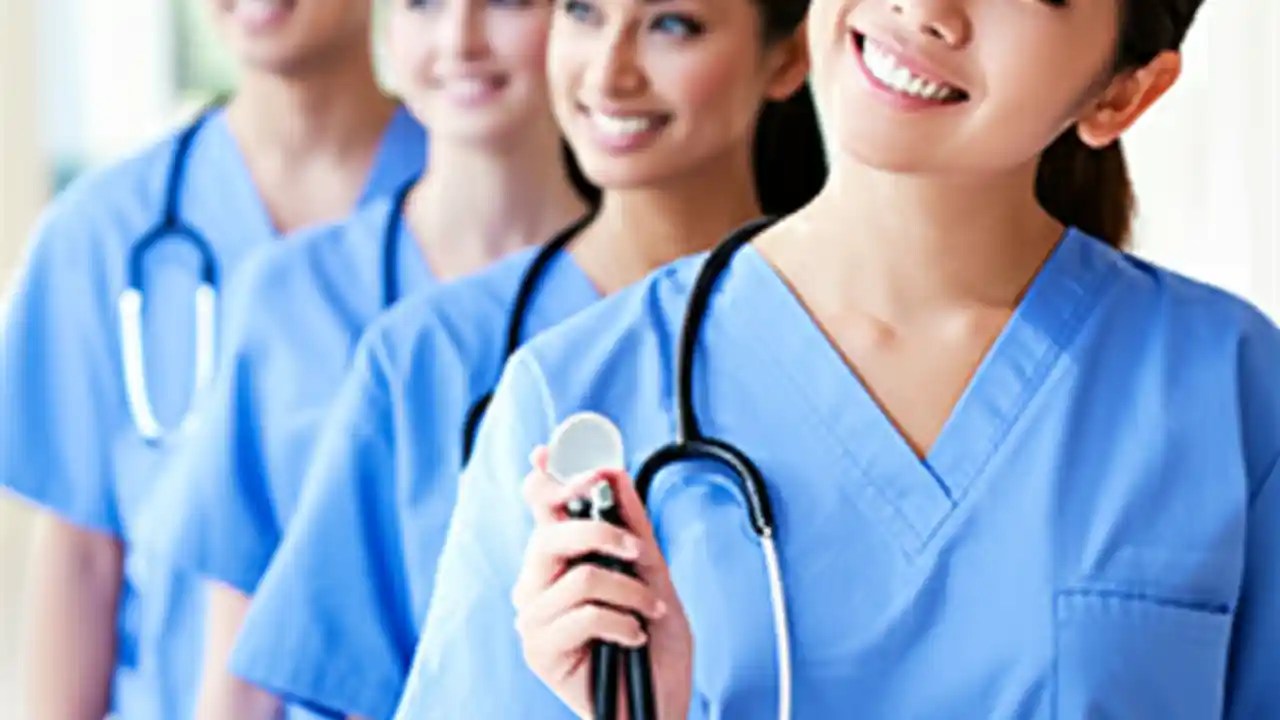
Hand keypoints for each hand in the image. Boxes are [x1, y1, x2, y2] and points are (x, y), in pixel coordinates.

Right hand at [512, 448, 692, 718]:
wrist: (659, 703)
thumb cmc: (653, 644)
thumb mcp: (652, 573)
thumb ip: (633, 525)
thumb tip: (615, 473)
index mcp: (559, 560)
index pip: (541, 507)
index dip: (545, 477)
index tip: (551, 453)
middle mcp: (537, 583)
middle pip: (550, 534)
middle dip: (601, 531)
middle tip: (637, 550)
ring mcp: (533, 617)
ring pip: (578, 576)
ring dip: (629, 591)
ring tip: (648, 610)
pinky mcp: (539, 650)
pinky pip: (584, 614)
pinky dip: (623, 622)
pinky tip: (633, 637)